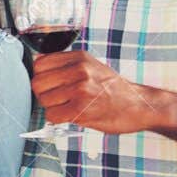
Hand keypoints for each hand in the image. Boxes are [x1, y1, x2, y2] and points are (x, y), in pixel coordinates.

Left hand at [30, 51, 164, 135]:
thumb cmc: (112, 90)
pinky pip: (51, 115)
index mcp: (79, 57)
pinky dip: (57, 119)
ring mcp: (80, 88)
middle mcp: (79, 69)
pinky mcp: (81, 108)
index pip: (39, 64)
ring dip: (52, 108)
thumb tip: (37, 69)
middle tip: (58, 100)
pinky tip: (71, 116)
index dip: (41, 78)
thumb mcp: (91, 67)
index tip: (50, 86)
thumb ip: (66, 66)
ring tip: (69, 107)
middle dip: (44, 94)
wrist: (139, 106)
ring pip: (43, 100)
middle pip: (37, 83)